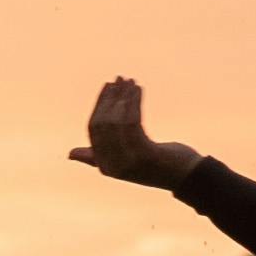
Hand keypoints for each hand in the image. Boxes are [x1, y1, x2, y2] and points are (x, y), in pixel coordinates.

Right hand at [79, 77, 212, 189]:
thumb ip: (97, 157)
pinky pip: (133, 122)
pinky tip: (138, 89)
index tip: (109, 85)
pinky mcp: (144, 154)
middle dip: (110, 97)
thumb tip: (70, 154)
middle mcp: (113, 165)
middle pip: (103, 123)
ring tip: (130, 81)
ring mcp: (129, 161)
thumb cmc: (154, 166)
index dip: (99, 104)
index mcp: (105, 166)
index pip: (93, 128)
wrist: (184, 176)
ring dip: (124, 96)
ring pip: (118, 120)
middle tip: (120, 78)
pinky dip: (134, 102)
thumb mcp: (124, 160)